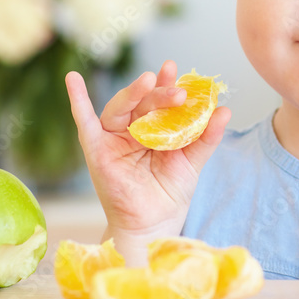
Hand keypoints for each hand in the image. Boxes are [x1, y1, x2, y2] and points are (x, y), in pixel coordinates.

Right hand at [65, 60, 230, 261]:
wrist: (155, 225)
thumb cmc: (169, 193)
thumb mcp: (192, 161)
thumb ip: (206, 136)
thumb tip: (225, 111)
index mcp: (153, 127)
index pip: (160, 101)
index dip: (168, 85)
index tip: (180, 73)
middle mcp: (131, 129)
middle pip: (143, 103)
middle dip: (159, 94)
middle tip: (178, 91)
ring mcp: (112, 138)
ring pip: (121, 107)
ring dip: (133, 92)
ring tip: (149, 80)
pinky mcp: (96, 150)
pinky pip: (84, 122)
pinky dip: (77, 100)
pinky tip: (73, 79)